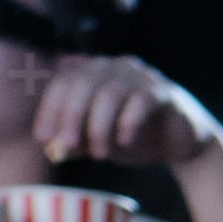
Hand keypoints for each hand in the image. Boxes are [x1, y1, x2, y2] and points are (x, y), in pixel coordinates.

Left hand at [28, 57, 222, 173]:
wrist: (179, 142)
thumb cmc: (133, 136)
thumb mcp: (97, 141)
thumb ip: (75, 141)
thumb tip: (52, 147)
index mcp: (94, 73)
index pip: (64, 80)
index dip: (50, 107)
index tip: (44, 137)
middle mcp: (114, 67)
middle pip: (83, 81)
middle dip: (70, 115)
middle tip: (67, 144)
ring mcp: (140, 76)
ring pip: (110, 92)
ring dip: (99, 126)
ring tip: (99, 154)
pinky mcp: (163, 92)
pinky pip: (141, 100)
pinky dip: (128, 122)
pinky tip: (124, 142)